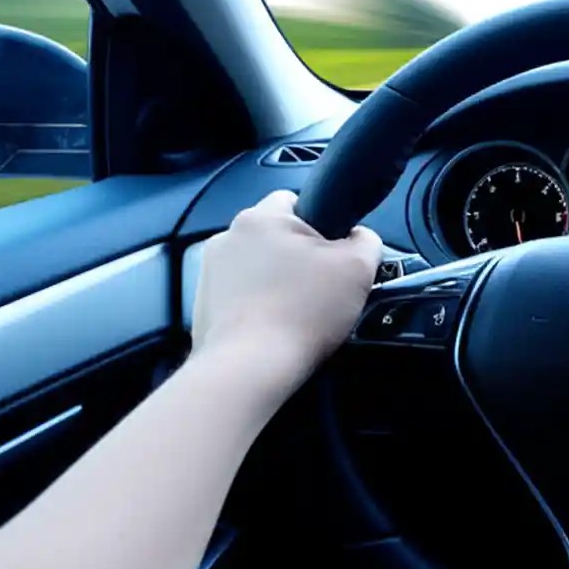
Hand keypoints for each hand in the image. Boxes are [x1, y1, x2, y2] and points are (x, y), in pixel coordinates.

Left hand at [191, 191, 381, 396]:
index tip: (335, 256)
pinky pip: (239, 294)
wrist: (250, 368)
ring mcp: (208, 270)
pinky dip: (256, 305)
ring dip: (275, 280)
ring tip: (296, 311)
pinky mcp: (201, 303)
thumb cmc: (304, 313)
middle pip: (276, 236)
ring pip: (257, 265)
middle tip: (322, 287)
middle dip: (298, 255)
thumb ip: (367, 241)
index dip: (323, 226)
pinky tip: (273, 326)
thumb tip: (360, 237)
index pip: (297, 200)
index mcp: (262, 216)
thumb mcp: (358, 269)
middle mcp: (227, 235)